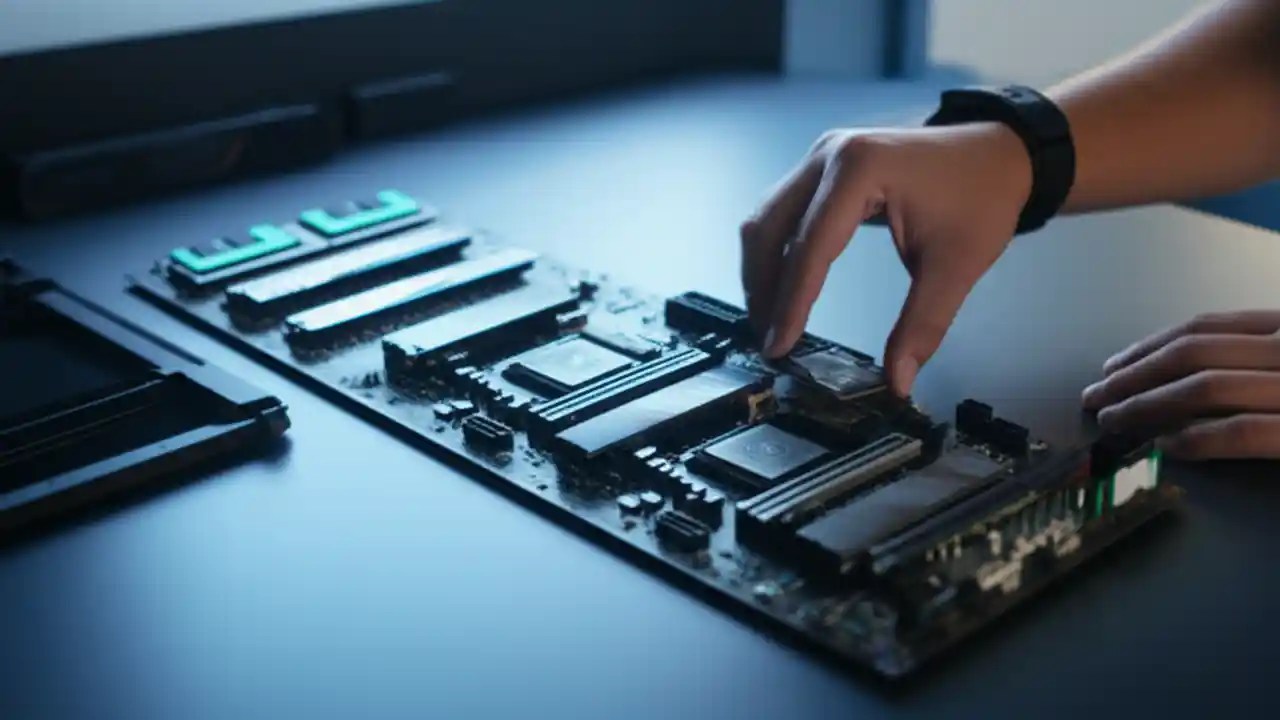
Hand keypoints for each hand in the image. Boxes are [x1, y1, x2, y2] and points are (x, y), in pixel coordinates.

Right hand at [739, 122, 1031, 395]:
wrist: (999, 152)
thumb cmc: (982, 199)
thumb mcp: (956, 267)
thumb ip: (923, 325)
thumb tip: (898, 383)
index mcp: (859, 170)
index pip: (811, 247)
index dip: (792, 302)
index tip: (778, 346)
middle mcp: (828, 155)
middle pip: (769, 229)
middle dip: (763, 289)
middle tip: (768, 340)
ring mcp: (820, 155)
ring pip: (765, 218)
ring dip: (761, 271)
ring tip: (769, 319)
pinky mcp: (821, 164)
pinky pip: (780, 209)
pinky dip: (774, 251)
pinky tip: (780, 285)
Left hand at [1082, 311, 1279, 459]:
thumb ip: (1247, 359)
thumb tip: (1173, 378)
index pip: (1203, 329)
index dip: (1147, 349)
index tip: (1111, 368)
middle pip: (1191, 355)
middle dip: (1132, 377)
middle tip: (1094, 398)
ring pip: (1204, 387)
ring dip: (1146, 405)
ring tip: (1112, 421)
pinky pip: (1240, 431)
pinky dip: (1196, 438)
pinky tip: (1165, 447)